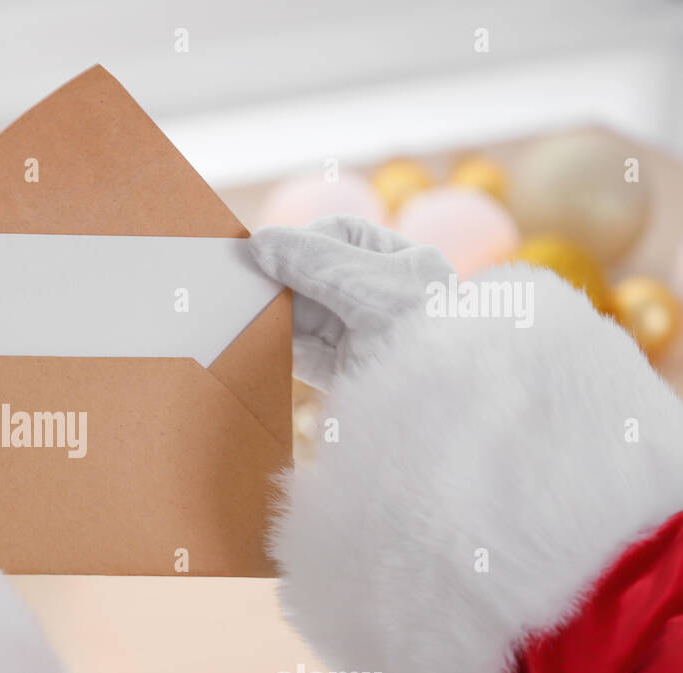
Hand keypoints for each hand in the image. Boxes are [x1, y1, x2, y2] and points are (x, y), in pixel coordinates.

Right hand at [247, 216, 451, 391]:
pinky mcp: (348, 377)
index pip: (340, 238)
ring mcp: (365, 338)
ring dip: (276, 320)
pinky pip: (306, 356)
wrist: (451, 414)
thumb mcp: (371, 287)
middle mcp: (384, 297)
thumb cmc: (430, 340)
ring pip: (307, 319)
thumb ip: (315, 260)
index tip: (262, 254)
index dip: (300, 243)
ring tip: (242, 315)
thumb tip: (260, 242)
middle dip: (282, 285)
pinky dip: (281, 351)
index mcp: (403, 264)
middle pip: (316, 280)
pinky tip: (255, 344)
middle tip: (242, 287)